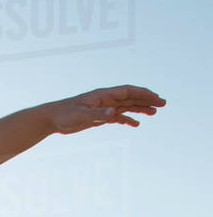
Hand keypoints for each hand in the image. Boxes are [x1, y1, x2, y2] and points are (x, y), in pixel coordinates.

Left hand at [50, 85, 165, 134]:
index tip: (156, 97)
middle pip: (131, 98)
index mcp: (103, 95)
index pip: (128, 92)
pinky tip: (136, 124)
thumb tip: (114, 113)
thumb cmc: (65, 114)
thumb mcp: (81, 116)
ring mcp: (103, 108)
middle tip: (163, 103)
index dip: (143, 93)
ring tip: (155, 112)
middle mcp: (106, 100)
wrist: (52, 118)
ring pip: (126, 106)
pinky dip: (128, 119)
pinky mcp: (99, 117)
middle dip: (147, 100)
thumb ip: (98, 114)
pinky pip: (117, 116)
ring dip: (141, 108)